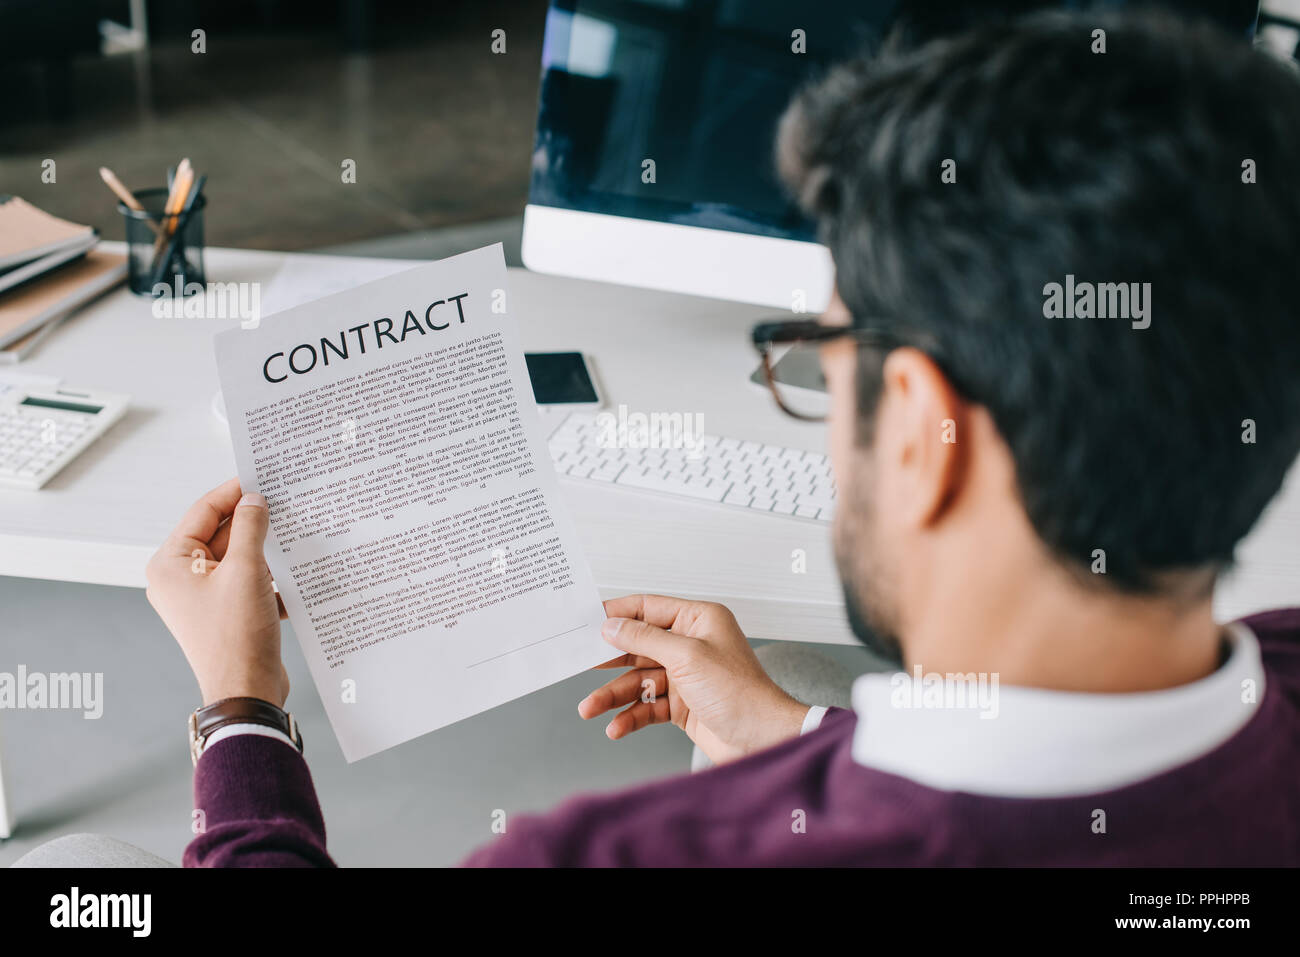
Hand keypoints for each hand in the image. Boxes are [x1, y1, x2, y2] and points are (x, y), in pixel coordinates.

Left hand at [146, 477, 288, 707]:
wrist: (246, 692)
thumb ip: (250, 528)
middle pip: (220, 534)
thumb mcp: (246, 571)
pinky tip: (295, 573)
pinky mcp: (225, 614)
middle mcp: (180, 580)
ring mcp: (202, 599)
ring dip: (265, 550)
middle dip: (253, 522)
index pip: (202, 512)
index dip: (233, 492)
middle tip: (285, 503)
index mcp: (170, 565)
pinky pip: (247, 582)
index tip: (260, 477)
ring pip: (238, 559)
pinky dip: (269, 577)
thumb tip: (254, 500)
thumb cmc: (235, 637)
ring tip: (295, 534)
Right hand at [578, 595, 809, 764]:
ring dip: (614, 694)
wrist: (763, 739)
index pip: (649, 608)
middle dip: (609, 659)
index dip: (617, 613)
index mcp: (698, 620)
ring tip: (589, 708)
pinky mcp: (683, 705)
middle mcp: (691, 644)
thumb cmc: (738, 692)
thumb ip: (644, 639)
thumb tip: (612, 626)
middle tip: (577, 662)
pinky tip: (615, 727)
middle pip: (638, 646)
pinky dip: (631, 715)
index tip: (585, 619)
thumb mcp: (686, 657)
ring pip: (639, 679)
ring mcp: (687, 676)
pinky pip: (648, 705)